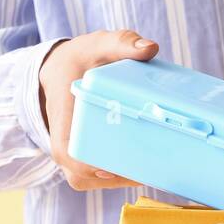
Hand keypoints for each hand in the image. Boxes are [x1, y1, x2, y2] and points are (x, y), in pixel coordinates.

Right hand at [38, 29, 159, 189]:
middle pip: (91, 175)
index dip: (94, 167)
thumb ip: (122, 43)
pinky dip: (127, 175)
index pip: (71, 157)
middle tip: (160, 165)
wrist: (62, 71)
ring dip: (128, 177)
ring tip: (161, 167)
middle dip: (124, 175)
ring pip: (101, 180)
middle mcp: (64, 149)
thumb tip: (150, 48)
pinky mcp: (87, 164)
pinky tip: (152, 167)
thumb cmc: (81, 60)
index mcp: (62, 124)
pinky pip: (105, 178)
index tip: (124, 165)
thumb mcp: (98, 45)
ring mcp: (75, 160)